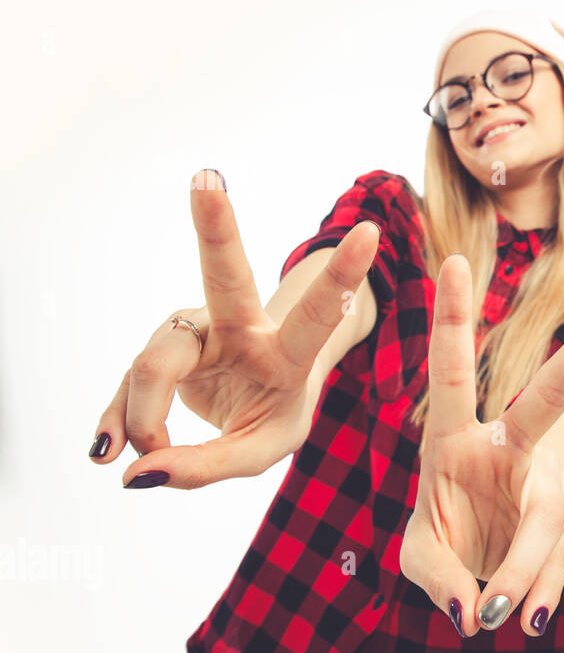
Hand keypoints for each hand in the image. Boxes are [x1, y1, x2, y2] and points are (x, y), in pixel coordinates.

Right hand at [93, 169, 381, 488]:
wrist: (248, 400)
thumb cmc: (271, 414)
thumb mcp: (262, 449)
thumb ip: (207, 466)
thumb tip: (137, 474)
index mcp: (288, 351)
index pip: (320, 311)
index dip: (343, 273)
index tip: (370, 233)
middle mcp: (239, 327)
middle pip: (226, 275)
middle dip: (217, 225)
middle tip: (208, 178)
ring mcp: (195, 329)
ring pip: (153, 365)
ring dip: (145, 420)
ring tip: (144, 452)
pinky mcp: (160, 346)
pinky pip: (128, 387)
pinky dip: (118, 423)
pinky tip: (105, 450)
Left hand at [398, 254, 563, 636]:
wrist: (481, 577)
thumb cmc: (442, 549)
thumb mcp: (418, 558)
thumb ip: (438, 578)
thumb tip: (477, 609)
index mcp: (452, 439)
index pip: (451, 372)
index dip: (452, 318)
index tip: (453, 260)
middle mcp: (505, 448)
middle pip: (546, 399)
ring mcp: (542, 482)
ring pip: (551, 516)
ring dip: (527, 567)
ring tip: (501, 614)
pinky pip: (562, 555)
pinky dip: (540, 588)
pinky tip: (523, 614)